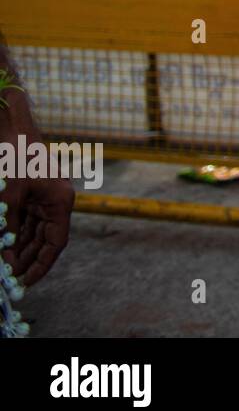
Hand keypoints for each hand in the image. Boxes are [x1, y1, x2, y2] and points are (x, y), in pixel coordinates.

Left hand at [0, 169, 73, 286]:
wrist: (14, 129)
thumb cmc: (15, 158)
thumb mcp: (9, 197)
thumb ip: (7, 227)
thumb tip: (4, 256)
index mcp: (60, 201)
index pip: (56, 242)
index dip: (42, 264)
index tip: (27, 281)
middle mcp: (57, 201)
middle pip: (47, 239)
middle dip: (29, 259)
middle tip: (11, 277)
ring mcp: (46, 197)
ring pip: (36, 231)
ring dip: (21, 248)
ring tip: (6, 265)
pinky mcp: (35, 193)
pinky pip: (28, 220)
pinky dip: (17, 233)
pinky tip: (6, 244)